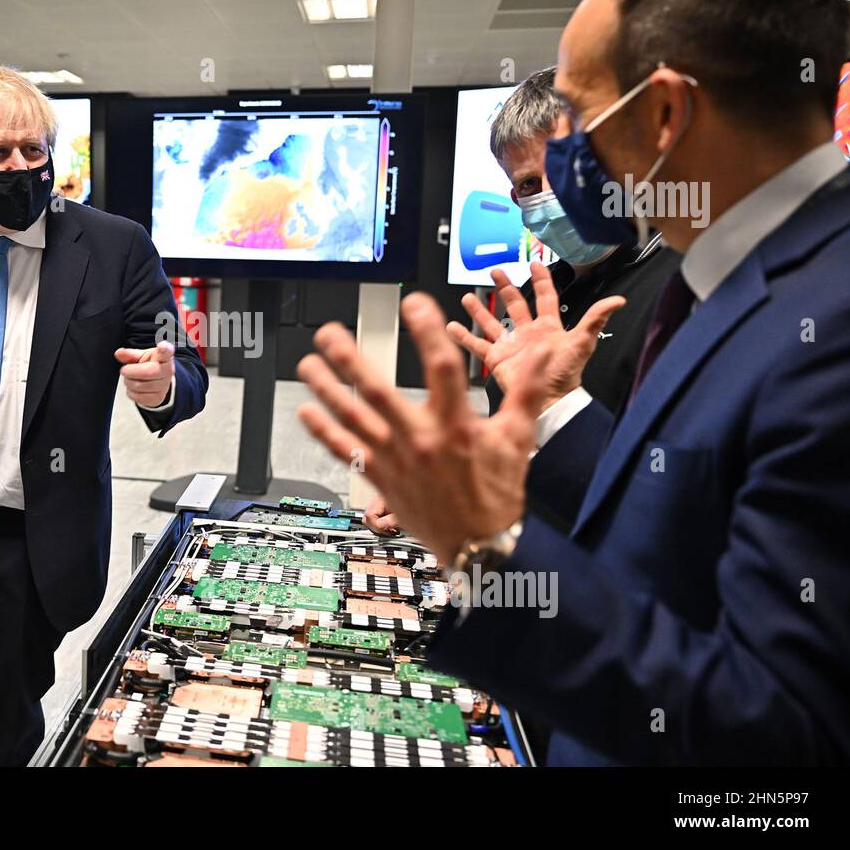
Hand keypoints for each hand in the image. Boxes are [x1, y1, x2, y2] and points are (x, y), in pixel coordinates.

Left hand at [115, 341, 174, 407]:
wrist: (158, 382)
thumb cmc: (150, 365)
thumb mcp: (141, 356)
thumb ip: (130, 354)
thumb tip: (119, 353)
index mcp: (164, 357)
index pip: (167, 352)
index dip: (165, 349)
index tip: (162, 346)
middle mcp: (167, 371)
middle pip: (148, 371)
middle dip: (131, 371)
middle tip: (125, 369)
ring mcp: (164, 386)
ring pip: (140, 386)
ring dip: (129, 382)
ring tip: (130, 378)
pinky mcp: (157, 398)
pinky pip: (138, 397)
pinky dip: (131, 392)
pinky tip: (134, 387)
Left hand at [296, 293, 553, 562]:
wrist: (480, 546)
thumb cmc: (498, 492)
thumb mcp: (517, 438)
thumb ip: (526, 392)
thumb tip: (544, 356)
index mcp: (456, 425)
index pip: (441, 368)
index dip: (427, 332)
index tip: (414, 303)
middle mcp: (421, 439)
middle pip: (378, 391)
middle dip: (350, 360)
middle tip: (329, 334)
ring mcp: (396, 459)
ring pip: (353, 419)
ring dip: (326, 390)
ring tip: (307, 364)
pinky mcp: (381, 478)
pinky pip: (346, 452)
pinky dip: (323, 432)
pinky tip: (305, 411)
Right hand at [445, 263, 624, 410]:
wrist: (549, 400)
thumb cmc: (566, 373)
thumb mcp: (582, 342)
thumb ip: (595, 319)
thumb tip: (617, 301)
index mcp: (547, 327)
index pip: (544, 296)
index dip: (540, 279)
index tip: (534, 264)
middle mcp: (527, 333)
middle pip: (514, 304)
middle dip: (505, 287)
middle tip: (496, 272)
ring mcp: (510, 346)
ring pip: (492, 322)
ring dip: (480, 310)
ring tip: (468, 297)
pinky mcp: (496, 359)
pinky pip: (477, 345)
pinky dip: (464, 337)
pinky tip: (453, 327)